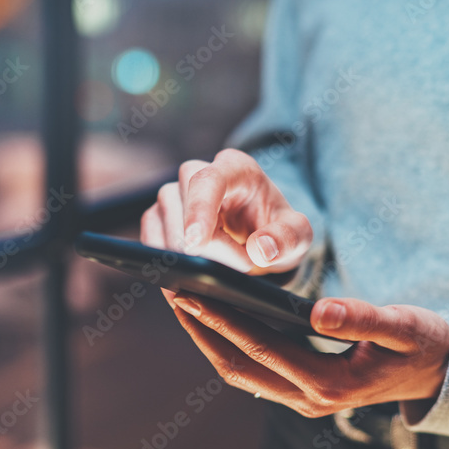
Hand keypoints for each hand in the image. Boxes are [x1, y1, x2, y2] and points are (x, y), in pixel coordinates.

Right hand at [140, 149, 312, 273]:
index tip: (196, 243)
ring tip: (223, 270)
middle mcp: (198, 173)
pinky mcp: (159, 217)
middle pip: (181, 206)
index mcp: (235, 168)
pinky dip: (165, 264)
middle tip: (242, 267)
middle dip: (206, 248)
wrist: (261, 241)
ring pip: (162, 224)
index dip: (198, 210)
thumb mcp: (298, 236)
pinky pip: (150, 239)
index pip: (207, 180)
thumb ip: (287, 239)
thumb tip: (260, 249)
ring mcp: (174, 194)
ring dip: (188, 257)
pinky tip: (188, 280)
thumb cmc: (279, 233)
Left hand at [166, 292, 448, 421]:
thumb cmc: (424, 344)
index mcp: (330, 383)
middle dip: (202, 331)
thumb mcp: (404, 326)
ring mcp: (304, 400)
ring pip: (242, 373)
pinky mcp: (303, 391)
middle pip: (239, 367)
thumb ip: (364, 319)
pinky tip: (215, 319)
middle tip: (171, 293)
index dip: (223, 321)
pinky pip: (255, 371)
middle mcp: (310, 399)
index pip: (262, 349)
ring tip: (184, 303)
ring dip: (210, 340)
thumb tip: (319, 311)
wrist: (440, 374)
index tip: (191, 292)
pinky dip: (230, 346)